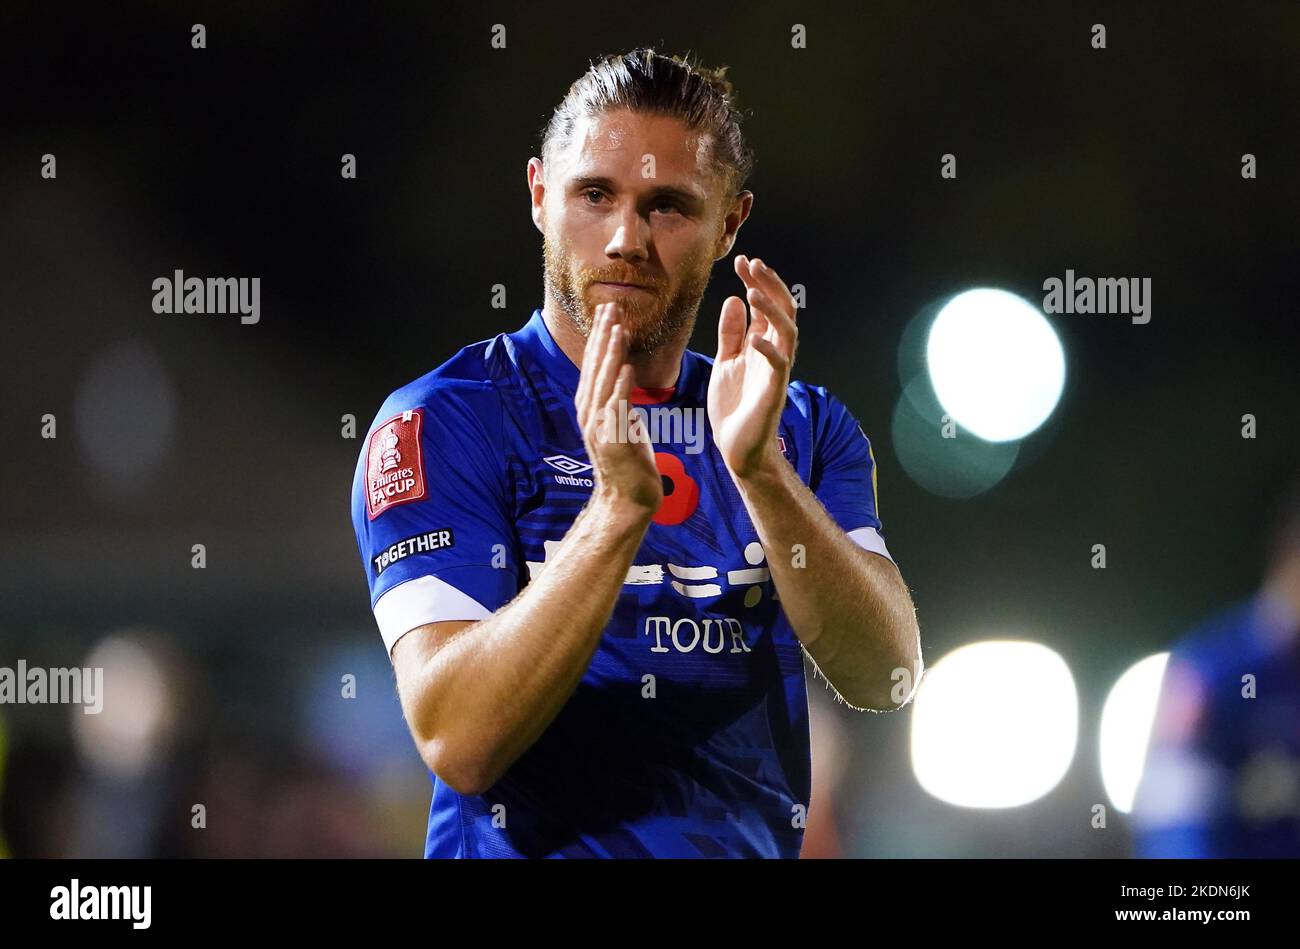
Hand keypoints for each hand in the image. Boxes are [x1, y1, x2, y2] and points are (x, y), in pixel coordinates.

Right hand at [575, 302, 662, 515]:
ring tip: (618, 328)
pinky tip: (625, 368)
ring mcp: (598, 428)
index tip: (609, 313)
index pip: (594, 365)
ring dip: (610, 354)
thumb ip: (619, 400)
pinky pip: (616, 408)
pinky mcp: (611, 441)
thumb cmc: (629, 463)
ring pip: (603, 383)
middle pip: (595, 368)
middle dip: (603, 336)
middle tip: (611, 307)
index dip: (600, 338)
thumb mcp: (622, 424)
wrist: (627, 500)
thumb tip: (623, 376)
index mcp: (591, 408)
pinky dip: (620, 387)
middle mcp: (589, 414)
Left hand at [707, 255, 797, 479]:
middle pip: (782, 311)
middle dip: (769, 285)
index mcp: (761, 345)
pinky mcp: (773, 393)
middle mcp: (773, 354)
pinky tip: (754, 337)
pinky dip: (768, 349)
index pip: (766, 305)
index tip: (742, 261)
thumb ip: (731, 333)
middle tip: (753, 264)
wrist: (736, 448)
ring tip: (752, 291)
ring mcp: (775, 372)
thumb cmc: (733, 406)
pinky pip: (779, 366)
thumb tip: (734, 299)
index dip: (756, 282)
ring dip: (771, 310)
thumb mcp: (726, 362)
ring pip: (786, 333)